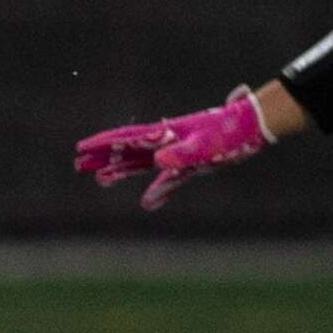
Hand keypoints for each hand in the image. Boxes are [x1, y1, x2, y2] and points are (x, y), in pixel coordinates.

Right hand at [75, 90, 271, 210]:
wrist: (253, 128)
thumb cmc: (229, 131)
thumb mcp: (205, 144)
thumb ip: (182, 153)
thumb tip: (158, 161)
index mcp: (165, 133)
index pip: (127, 138)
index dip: (103, 143)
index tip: (81, 147)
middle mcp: (166, 142)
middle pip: (127, 150)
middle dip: (103, 157)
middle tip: (79, 164)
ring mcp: (178, 153)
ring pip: (142, 164)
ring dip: (121, 171)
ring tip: (100, 180)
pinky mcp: (191, 165)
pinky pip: (168, 181)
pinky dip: (157, 191)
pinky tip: (148, 203)